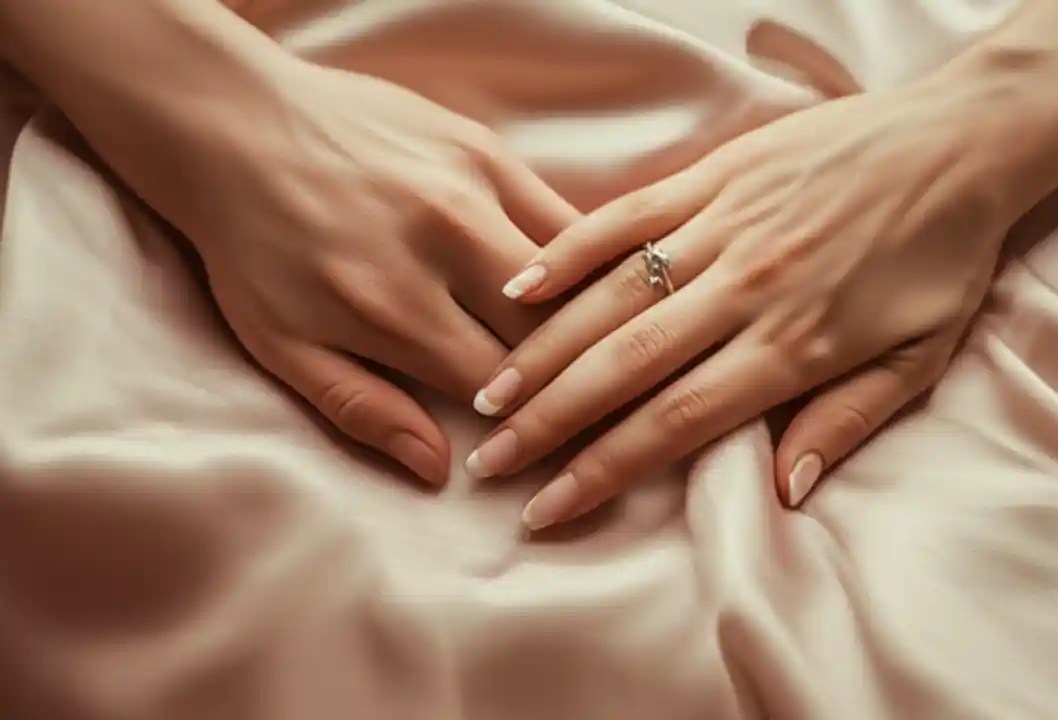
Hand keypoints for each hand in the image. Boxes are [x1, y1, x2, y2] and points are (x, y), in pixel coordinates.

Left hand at [136, 61, 577, 483]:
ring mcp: (472, 188)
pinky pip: (563, 215)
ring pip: (575, 271)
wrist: (230, 125)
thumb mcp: (283, 347)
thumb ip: (364, 411)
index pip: (504, 388)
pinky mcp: (486, 148)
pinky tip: (592, 284)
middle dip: (579, 377)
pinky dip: (585, 257)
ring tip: (608, 351)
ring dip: (592, 319)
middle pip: (554, 332)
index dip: (537, 426)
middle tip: (599, 405)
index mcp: (396, 309)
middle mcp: (445, 245)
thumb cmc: (253, 250)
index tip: (558, 447)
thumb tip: (438, 471)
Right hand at [467, 76, 1044, 527]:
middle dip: (553, 423)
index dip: (606, 469)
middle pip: (628, 367)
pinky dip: (571, 251)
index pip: (678, 421)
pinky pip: (628, 217)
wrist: (964, 140)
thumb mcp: (921, 358)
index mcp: (797, 344)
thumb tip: (784, 491)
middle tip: (492, 463)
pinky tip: (521, 287)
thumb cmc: (945, 258)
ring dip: (545, 350)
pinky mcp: (714, 176)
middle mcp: (746, 288)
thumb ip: (846, 423)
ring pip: (614, 297)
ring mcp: (724, 226)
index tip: (549, 507)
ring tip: (490, 396)